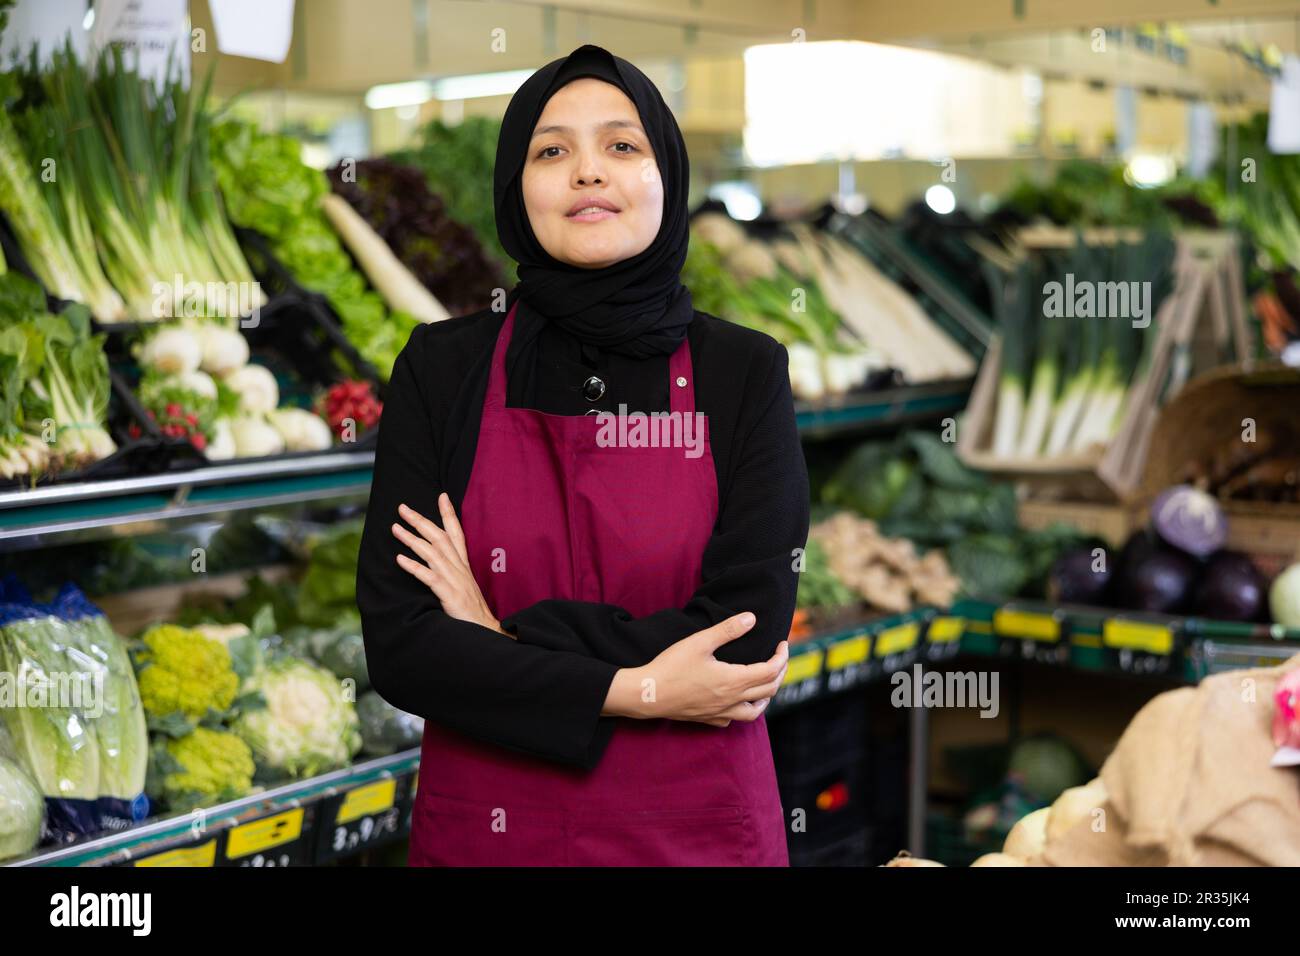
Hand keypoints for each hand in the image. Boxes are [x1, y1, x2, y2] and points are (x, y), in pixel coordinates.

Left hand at [391, 494, 511, 637]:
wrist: (485, 631)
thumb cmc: (472, 611)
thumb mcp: (464, 586)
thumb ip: (453, 571)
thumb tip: (438, 561)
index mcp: (463, 565)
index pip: (457, 534)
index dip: (449, 514)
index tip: (442, 496)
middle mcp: (459, 568)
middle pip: (440, 537)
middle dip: (420, 520)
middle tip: (402, 508)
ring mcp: (455, 580)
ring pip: (432, 553)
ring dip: (412, 539)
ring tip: (395, 528)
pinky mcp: (449, 594)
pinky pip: (429, 577)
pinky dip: (414, 566)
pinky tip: (400, 559)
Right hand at [604, 613, 788, 726]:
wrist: (647, 694)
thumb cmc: (672, 666)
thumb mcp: (700, 642)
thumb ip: (727, 630)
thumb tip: (751, 618)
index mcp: (733, 680)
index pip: (770, 671)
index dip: (781, 657)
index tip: (783, 644)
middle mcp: (731, 700)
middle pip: (768, 690)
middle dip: (779, 673)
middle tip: (780, 658)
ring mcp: (720, 712)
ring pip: (754, 711)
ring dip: (766, 697)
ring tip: (766, 684)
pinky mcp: (707, 718)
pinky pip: (733, 719)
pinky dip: (742, 710)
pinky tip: (737, 702)